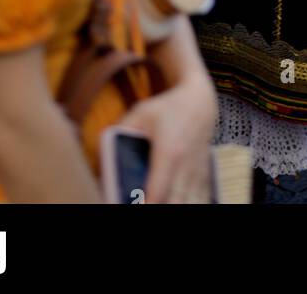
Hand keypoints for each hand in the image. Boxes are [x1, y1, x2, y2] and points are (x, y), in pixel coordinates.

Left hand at [122, 71, 217, 204]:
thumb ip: (120, 132)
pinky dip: (187, 200)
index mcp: (168, 152)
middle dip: (160, 206)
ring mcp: (197, 171)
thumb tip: (104, 152)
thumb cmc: (167, 107)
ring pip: (188, 201)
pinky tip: (175, 198)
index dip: (146, 204)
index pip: (157, 190)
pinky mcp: (203, 174)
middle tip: (142, 202)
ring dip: (174, 203)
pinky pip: (197, 196)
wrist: (200, 100)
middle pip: (175, 202)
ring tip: (158, 199)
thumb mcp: (140, 113)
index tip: (137, 205)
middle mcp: (185, 165)